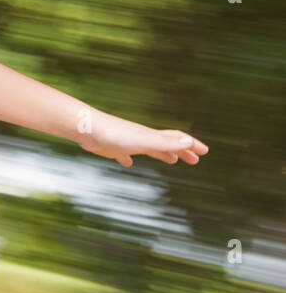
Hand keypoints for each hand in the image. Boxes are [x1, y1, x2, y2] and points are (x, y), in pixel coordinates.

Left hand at [77, 111, 207, 167]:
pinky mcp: (112, 148)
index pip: (177, 139)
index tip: (205, 152)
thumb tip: (189, 141)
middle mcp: (142, 138)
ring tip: (171, 160)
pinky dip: (130, 158)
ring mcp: (127, 142)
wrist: (87, 129)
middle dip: (182, 151)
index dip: (192, 144)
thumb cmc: (115, 134)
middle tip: (195, 161)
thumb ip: (165, 142)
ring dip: (162, 154)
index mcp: (151, 136)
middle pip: (166, 144)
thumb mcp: (144, 140)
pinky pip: (124, 154)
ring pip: (149, 149)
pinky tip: (128, 163)